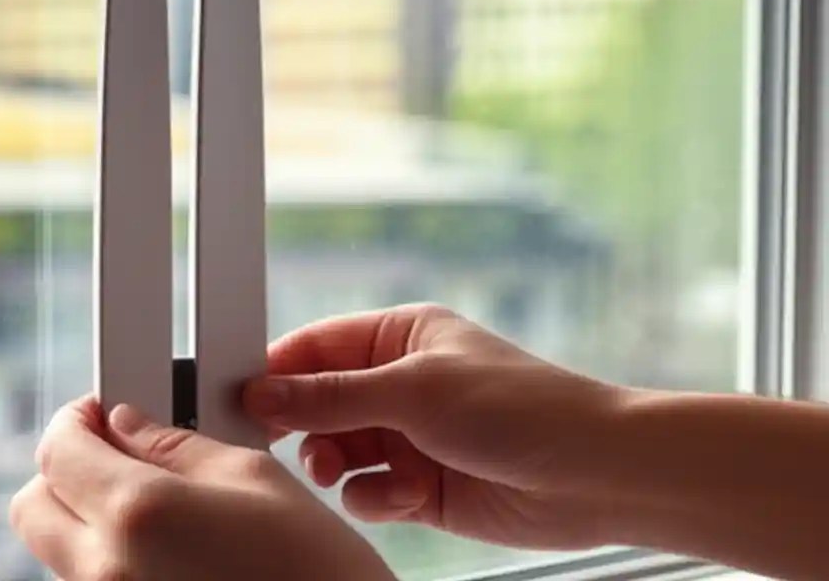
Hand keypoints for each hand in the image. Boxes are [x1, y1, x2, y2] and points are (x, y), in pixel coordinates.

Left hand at [11, 396, 394, 580]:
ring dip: (85, 517)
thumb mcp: (256, 480)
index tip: (99, 410)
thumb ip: (177, 445)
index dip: (75, 419)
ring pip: (58, 550)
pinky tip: (165, 549)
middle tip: (114, 453)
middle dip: (65, 470)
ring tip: (153, 506)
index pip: (57, 450)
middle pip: (33, 506)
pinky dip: (109, 559)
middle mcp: (106, 573)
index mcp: (137, 514)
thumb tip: (128, 424)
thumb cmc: (317, 572)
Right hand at [243, 304, 630, 549]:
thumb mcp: (414, 391)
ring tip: (347, 472)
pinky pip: (368, 493)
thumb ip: (331, 395)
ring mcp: (409, 437)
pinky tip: (407, 496)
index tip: (241, 397)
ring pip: (337, 454)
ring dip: (338, 467)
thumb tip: (263, 390)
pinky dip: (376, 499)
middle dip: (306, 428)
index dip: (277, 371)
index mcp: (400, 337)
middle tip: (289, 445)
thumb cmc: (522, 408)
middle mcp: (400, 385)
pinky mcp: (421, 487)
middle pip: (318, 404)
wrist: (595, 476)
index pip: (317, 347)